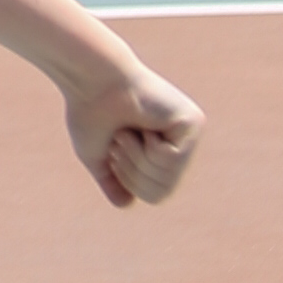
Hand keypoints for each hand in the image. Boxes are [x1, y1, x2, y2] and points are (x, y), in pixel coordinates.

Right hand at [65, 47, 200, 205]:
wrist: (91, 79)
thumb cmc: (90, 110)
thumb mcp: (96, 154)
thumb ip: (112, 179)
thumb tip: (126, 204)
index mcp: (160, 148)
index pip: (155, 194)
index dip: (129, 180)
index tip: (114, 148)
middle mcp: (180, 142)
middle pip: (163, 191)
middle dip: (133, 171)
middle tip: (122, 138)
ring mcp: (190, 132)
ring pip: (168, 177)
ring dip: (138, 157)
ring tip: (131, 129)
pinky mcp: (193, 122)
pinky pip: (172, 159)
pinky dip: (149, 147)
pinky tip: (145, 123)